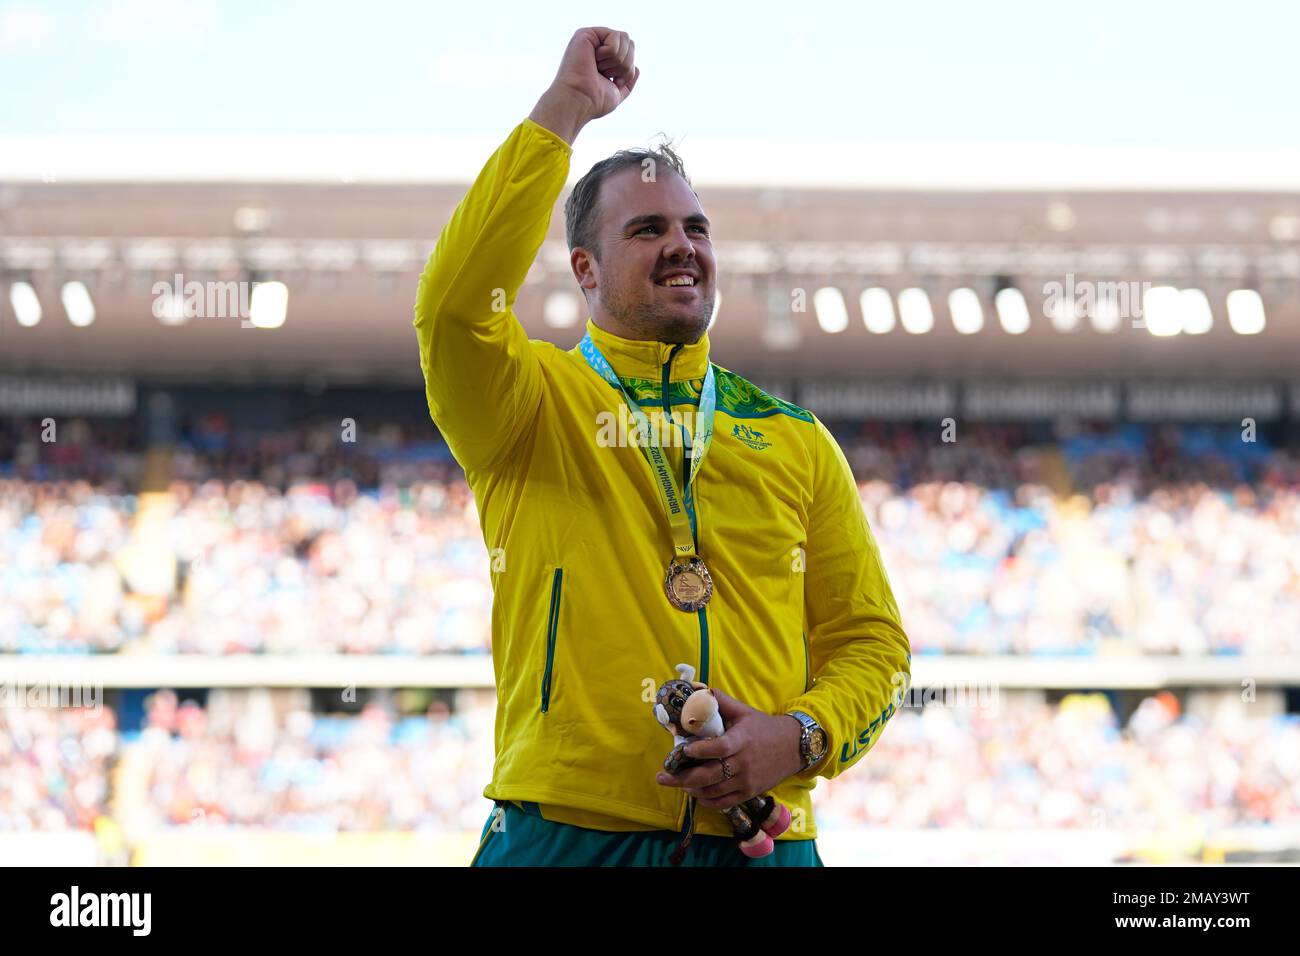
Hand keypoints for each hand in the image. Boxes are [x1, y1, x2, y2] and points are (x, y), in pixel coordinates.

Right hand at [529, 28, 638, 142]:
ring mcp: (591, 40)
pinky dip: (610, 52)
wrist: (579, 101)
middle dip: (624, 64)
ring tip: (599, 68)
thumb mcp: (616, 93)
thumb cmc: (594, 102)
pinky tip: (594, 60)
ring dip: (617, 60)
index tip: (612, 81)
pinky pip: (615, 36)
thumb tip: (637, 69)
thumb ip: (627, 83)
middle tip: (606, 74)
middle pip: (630, 43)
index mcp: (604, 60)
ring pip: (625, 38)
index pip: (630, 53)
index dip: (628, 70)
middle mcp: (597, 47)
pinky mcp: (586, 34)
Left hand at [654, 688, 803, 810]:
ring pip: (713, 791)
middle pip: (709, 776)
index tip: (683, 750)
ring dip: (691, 789)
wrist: (792, 747)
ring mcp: (746, 781)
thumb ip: (721, 701)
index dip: (700, 751)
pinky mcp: (749, 793)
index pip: (719, 748)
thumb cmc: (764, 727)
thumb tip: (698, 691)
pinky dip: (707, 801)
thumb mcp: (744, 711)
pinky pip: (724, 803)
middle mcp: (743, 763)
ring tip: (676, 783)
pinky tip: (696, 794)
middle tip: (662, 776)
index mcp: (741, 740)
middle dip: (682, 778)